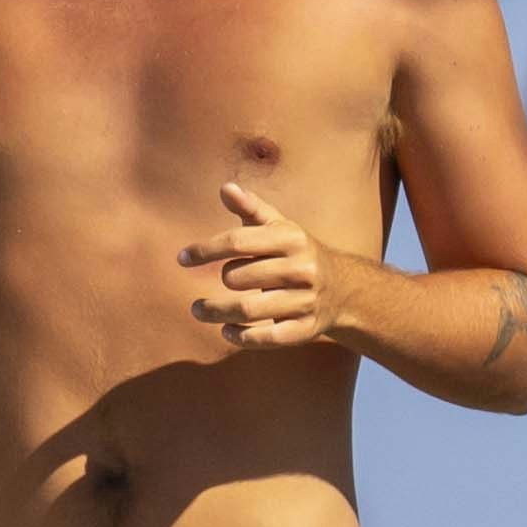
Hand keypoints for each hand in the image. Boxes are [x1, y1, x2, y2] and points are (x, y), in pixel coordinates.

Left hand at [187, 181, 364, 355]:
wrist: (344, 289)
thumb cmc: (297, 253)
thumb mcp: (280, 227)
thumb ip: (251, 208)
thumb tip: (225, 188)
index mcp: (292, 239)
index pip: (237, 242)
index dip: (204, 250)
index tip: (182, 258)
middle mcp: (302, 269)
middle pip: (238, 277)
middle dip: (222, 279)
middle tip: (217, 282)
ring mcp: (306, 301)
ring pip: (248, 310)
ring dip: (215, 312)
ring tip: (199, 310)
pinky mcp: (307, 329)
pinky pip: (267, 338)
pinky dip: (241, 337)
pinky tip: (227, 331)